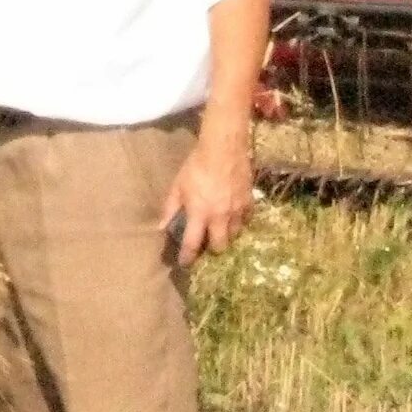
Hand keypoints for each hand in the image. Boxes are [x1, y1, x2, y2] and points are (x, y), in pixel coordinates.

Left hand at [162, 131, 254, 265]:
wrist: (223, 148)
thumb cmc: (196, 166)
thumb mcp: (177, 186)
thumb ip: (170, 208)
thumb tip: (161, 226)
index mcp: (199, 214)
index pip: (192, 244)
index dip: (187, 257)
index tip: (184, 263)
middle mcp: (219, 217)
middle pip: (220, 246)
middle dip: (213, 249)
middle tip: (207, 243)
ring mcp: (237, 211)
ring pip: (235, 235)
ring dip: (226, 235)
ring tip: (220, 229)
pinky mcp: (249, 202)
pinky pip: (246, 220)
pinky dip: (240, 221)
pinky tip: (234, 216)